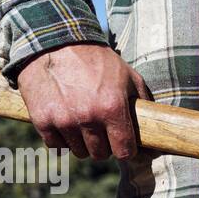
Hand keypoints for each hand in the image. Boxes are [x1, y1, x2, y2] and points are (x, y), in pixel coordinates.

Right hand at [16, 44, 152, 160]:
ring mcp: (64, 121)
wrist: (54, 43)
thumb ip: (142, 104)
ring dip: (82, 142)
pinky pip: (57, 145)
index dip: (126, 149)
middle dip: (104, 145)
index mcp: (112, 107)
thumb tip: (156, 131)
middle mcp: (88, 117)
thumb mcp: (128, 76)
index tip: (123, 144)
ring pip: (79, 152)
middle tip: (101, 129)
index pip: (124, 151)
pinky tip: (64, 120)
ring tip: (82, 121)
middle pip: (101, 154)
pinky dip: (61, 138)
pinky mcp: (42, 120)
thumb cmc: (96, 60)